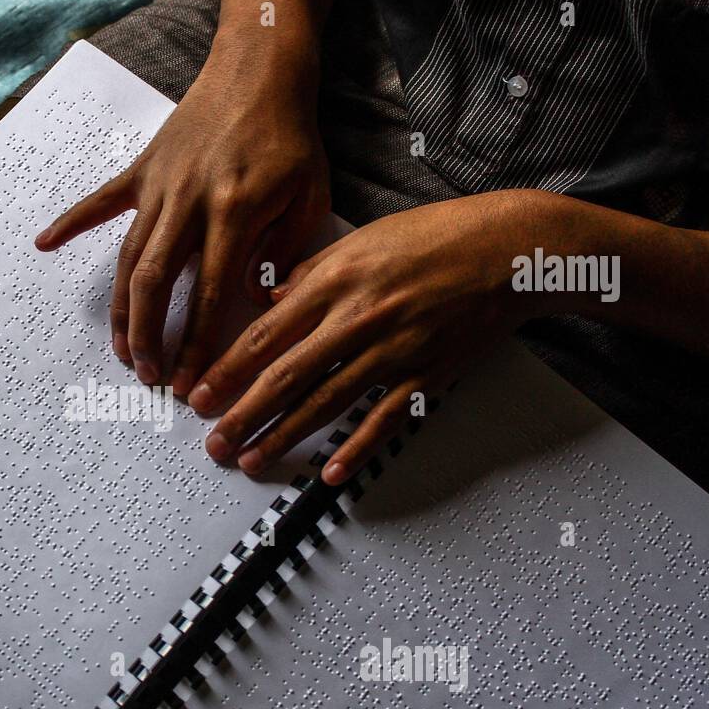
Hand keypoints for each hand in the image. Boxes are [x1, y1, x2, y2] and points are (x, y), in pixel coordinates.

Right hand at [35, 47, 329, 396]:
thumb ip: (285, 251)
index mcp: (234, 213)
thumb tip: (260, 302)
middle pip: (156, 282)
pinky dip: (71, 223)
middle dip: (148, 336)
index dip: (197, 345)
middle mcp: (189, 203)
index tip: (190, 382)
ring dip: (122, 309)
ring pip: (130, 257)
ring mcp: (159, 186)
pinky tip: (44, 246)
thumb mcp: (308, 196)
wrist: (258, 73)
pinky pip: (100, 202)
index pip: (212, 294)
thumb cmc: (289, 139)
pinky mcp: (143, 170)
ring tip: (123, 351)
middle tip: (148, 376)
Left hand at [189, 190, 570, 483]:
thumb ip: (310, 273)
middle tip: (213, 444)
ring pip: (325, 404)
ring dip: (283, 437)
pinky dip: (355, 449)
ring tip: (252, 460)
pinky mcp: (426, 375)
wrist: (509, 249)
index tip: (199, 397)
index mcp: (334, 283)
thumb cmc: (436, 237)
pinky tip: (328, 472)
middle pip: (285, 377)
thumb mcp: (361, 241)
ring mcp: (392, 351)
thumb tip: (271, 300)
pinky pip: (383, 420)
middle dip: (242, 416)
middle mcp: (357, 320)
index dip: (226, 372)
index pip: (264, 336)